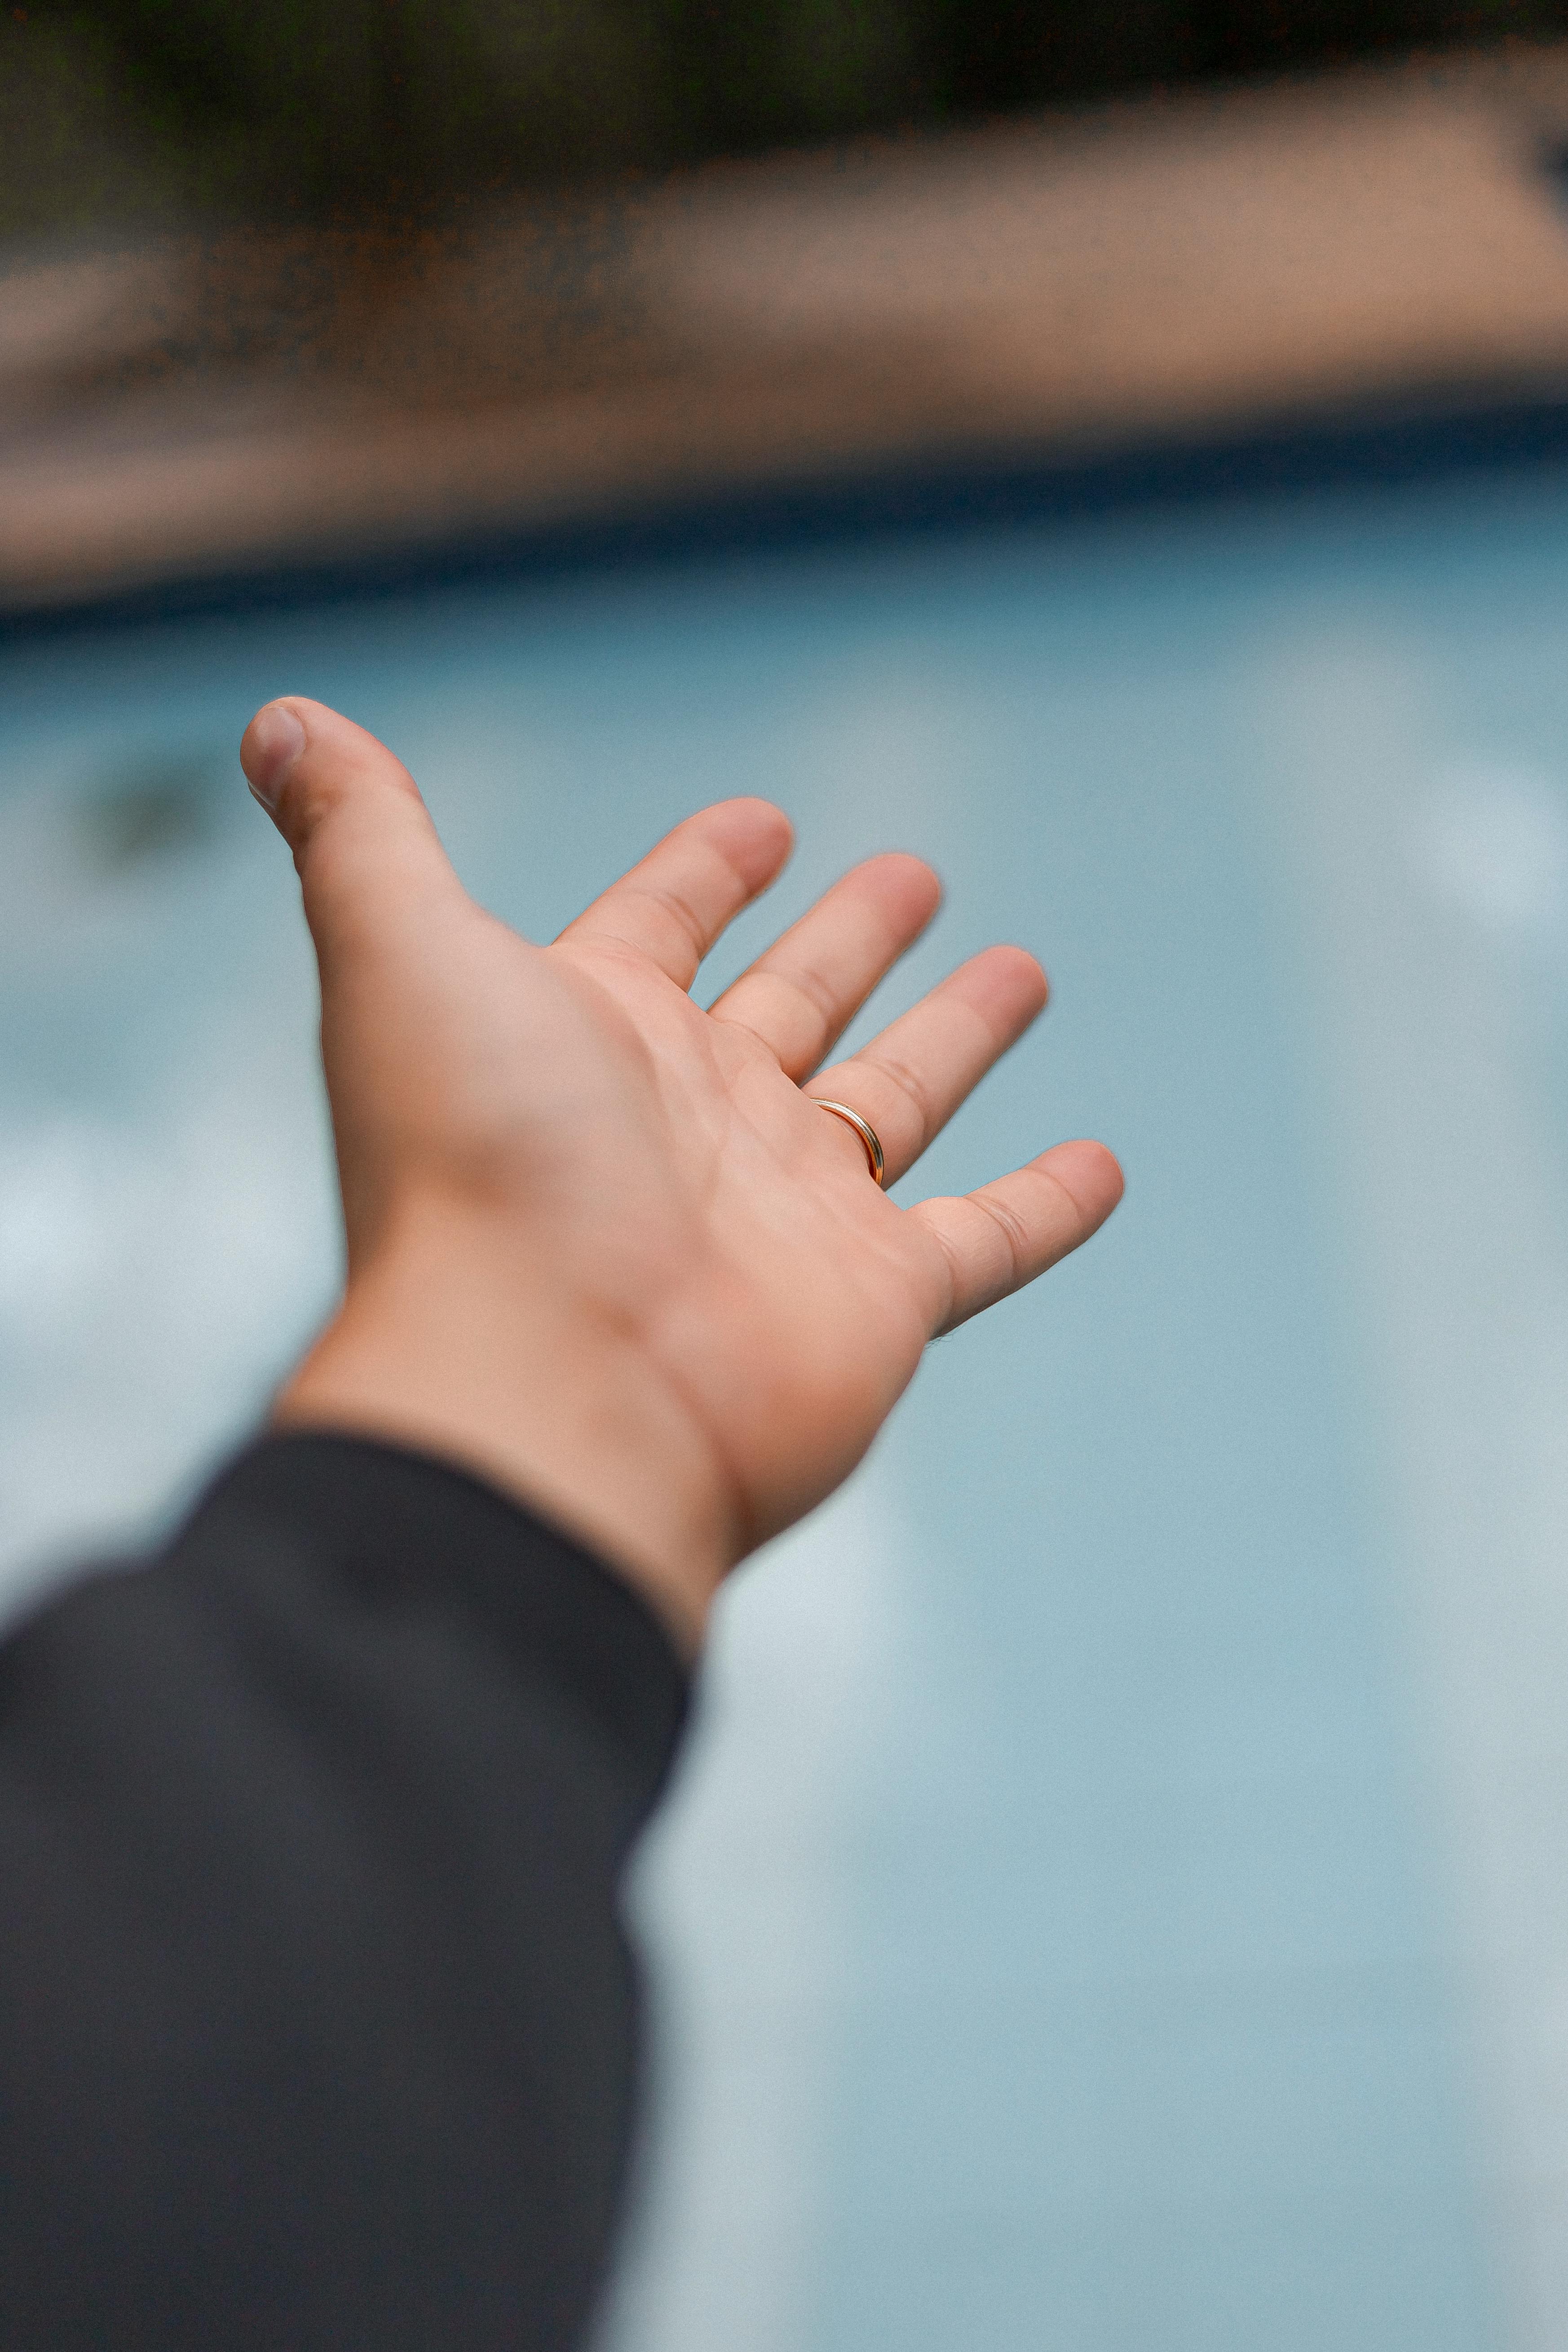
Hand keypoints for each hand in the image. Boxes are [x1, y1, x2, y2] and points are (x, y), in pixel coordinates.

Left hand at [241, 697, 1121, 1646]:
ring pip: (894, 1103)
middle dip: (846, 939)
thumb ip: (363, 834)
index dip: (703, 872)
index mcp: (589, 1037)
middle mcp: (693, 1122)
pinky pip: (984, 1242)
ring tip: (1022, 970)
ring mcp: (791, 1215)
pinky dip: (1045, 1208)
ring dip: (955, 1038)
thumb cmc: (474, 1167)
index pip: (657, 929)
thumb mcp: (403, 953)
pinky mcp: (878, 1299)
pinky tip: (1105, 1165)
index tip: (760, 822)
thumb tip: (279, 722)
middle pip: (791, 1006)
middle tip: (909, 875)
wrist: (549, 1390)